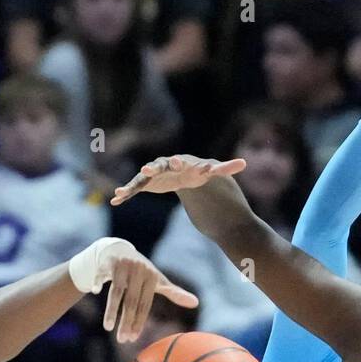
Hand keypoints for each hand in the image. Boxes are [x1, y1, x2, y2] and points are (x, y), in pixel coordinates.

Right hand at [72, 238, 197, 342]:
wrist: (120, 249)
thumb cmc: (142, 271)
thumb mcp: (157, 281)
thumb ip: (174, 293)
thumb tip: (196, 303)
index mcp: (151, 277)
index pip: (144, 305)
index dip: (139, 322)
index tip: (132, 339)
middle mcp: (138, 270)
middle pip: (131, 302)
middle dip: (126, 322)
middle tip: (122, 340)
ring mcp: (122, 266)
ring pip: (116, 292)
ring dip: (112, 310)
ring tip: (108, 328)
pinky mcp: (107, 262)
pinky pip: (101, 274)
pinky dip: (98, 281)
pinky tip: (94, 292)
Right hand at [110, 154, 246, 205]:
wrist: (184, 173)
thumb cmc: (199, 173)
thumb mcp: (215, 171)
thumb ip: (226, 167)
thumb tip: (245, 163)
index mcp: (182, 163)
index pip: (179, 161)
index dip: (176, 163)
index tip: (175, 163)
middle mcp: (165, 166)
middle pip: (158, 166)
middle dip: (153, 169)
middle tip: (147, 171)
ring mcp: (154, 175)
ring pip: (142, 179)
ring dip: (134, 184)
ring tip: (122, 192)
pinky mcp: (146, 184)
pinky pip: (135, 189)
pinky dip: (126, 193)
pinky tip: (115, 200)